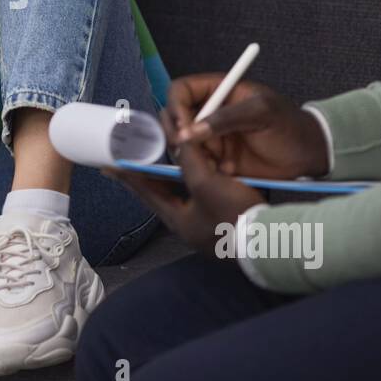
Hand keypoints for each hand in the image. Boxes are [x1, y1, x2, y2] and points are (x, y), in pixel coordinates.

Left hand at [108, 140, 263, 250]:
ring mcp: (205, 227)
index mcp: (177, 220)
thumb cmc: (235, 216)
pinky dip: (198, 183)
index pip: (145, 192)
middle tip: (135, 159)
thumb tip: (180, 139)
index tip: (109, 165)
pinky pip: (202, 199)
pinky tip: (202, 173)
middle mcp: (187, 225)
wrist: (271, 241)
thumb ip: (190, 159)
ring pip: (183, 196)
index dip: (128, 175)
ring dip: (176, 178)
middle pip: (162, 195)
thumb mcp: (207, 182)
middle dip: (150, 177)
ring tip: (165, 161)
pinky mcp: (222, 224)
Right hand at [162, 75, 327, 179]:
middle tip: (184, 149)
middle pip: (174, 117)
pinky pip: (194, 163)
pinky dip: (196, 168)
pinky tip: (213, 173)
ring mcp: (211, 137)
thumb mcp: (260, 113)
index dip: (176, 106)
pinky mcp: (216, 160)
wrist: (309, 156)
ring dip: (185, 152)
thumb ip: (224, 119)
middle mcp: (209, 112)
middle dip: (175, 132)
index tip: (183, 127)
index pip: (180, 90)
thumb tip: (188, 132)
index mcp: (218, 90)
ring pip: (180, 142)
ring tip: (207, 162)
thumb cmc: (289, 126)